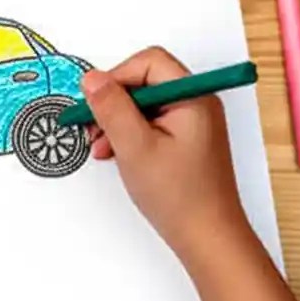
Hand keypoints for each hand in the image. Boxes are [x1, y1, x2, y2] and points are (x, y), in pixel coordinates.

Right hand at [81, 47, 251, 257]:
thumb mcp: (134, 147)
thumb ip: (111, 108)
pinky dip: (131, 135)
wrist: (208, 238)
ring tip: (102, 149)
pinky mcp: (187, 140)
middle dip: (115, 103)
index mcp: (192, 97)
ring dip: (118, 121)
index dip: (117, 77)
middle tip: (93, 127)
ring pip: (145, 105)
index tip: (94, 102)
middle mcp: (197, 103)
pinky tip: (117, 155)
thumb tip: (92, 78)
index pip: (149, 62)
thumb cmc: (179, 197)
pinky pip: (152, 123)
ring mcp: (193, 122)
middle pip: (146, 81)